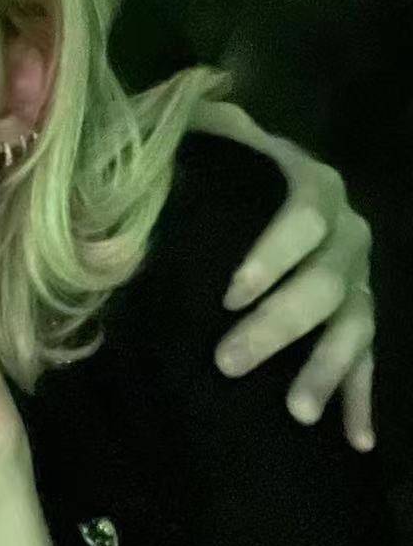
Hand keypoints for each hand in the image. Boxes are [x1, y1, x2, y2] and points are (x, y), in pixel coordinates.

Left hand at [213, 133, 374, 450]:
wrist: (254, 193)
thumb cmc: (221, 170)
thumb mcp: (208, 138)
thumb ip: (193, 123)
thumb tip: (177, 104)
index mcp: (311, 185)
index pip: (305, 217)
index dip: (273, 254)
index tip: (231, 293)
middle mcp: (346, 234)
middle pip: (324, 284)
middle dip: (279, 326)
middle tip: (229, 361)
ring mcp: (358, 280)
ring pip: (352, 328)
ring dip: (325, 371)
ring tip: (298, 413)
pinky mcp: (358, 321)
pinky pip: (368, 363)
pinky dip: (361, 400)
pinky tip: (355, 441)